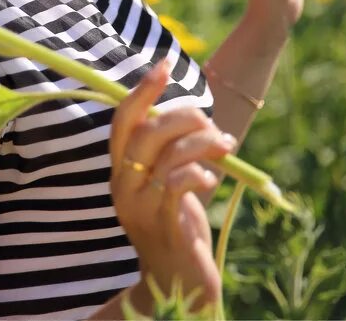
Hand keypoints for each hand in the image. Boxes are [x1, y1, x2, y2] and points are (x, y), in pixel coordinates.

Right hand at [110, 59, 235, 313]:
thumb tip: (188, 111)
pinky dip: (198, 173)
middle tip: (211, 122)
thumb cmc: (176, 222)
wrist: (177, 282)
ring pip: (166, 155)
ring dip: (202, 144)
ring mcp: (138, 207)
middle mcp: (121, 184)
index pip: (123, 119)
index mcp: (120, 168)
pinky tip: (211, 179)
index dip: (143, 90)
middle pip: (147, 131)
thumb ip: (167, 151)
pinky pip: (177, 185)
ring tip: (225, 147)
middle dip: (184, 117)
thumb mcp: (164, 182)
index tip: (165, 64)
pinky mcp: (162, 227)